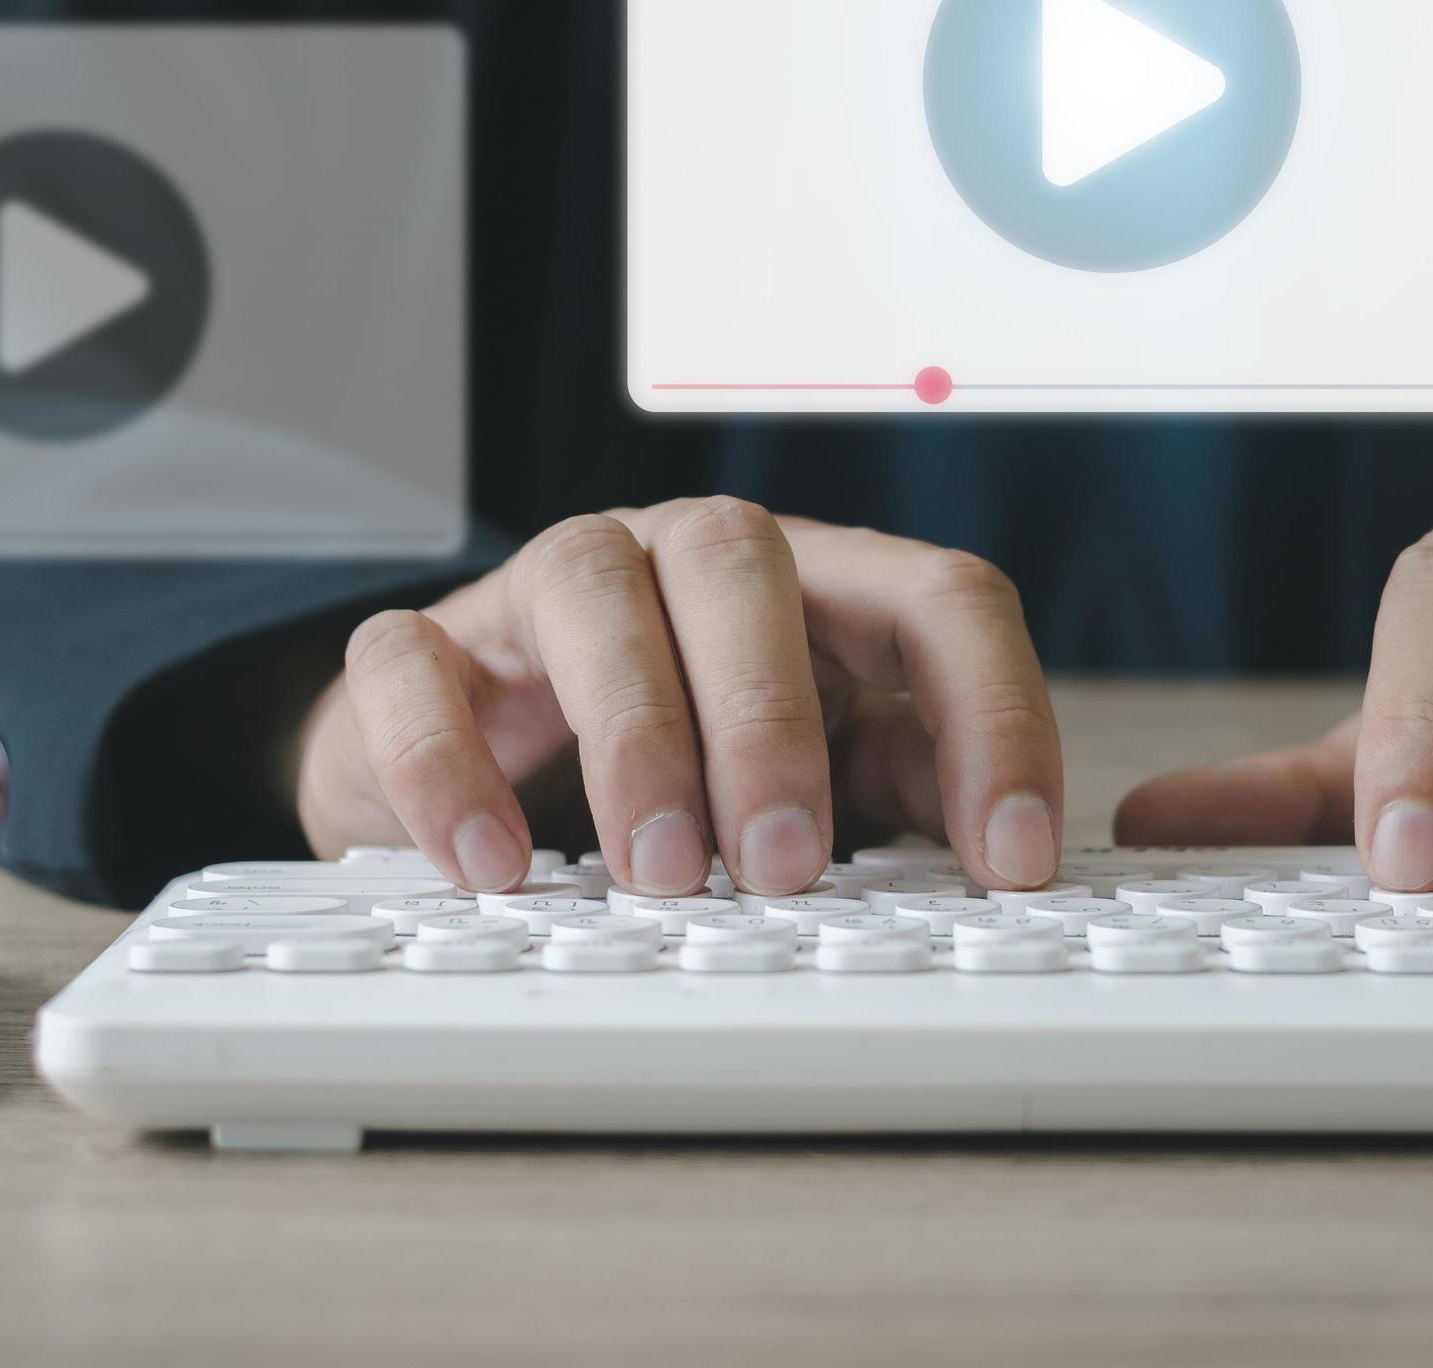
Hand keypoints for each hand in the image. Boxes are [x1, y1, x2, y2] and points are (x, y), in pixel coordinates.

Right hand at [292, 501, 1064, 896]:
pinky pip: (419, 666)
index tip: (1013, 859)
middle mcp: (683, 560)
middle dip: (773, 720)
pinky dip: (450, 766)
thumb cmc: (681, 765)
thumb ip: (906, 788)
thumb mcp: (820, 775)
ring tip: (659, 873)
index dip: (993, 718)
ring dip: (634, 732)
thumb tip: (1006, 854)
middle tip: (787, 867)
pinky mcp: (424, 650)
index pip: (939, 599)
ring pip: (591, 585)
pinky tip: (490, 867)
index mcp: (815, 586)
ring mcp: (546, 590)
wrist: (473, 760)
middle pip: (744, 563)